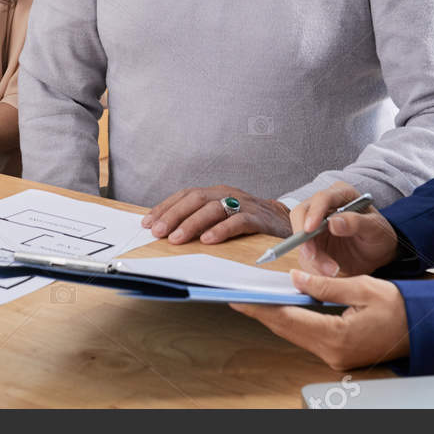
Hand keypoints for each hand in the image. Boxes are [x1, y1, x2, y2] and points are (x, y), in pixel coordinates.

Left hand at [141, 186, 291, 244]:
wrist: (286, 222)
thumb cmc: (248, 222)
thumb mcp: (221, 217)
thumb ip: (200, 221)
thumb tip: (168, 233)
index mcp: (215, 192)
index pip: (185, 195)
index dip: (165, 207)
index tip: (148, 222)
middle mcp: (227, 194)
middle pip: (195, 199)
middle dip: (173, 215)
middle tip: (157, 232)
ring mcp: (244, 204)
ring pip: (213, 209)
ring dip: (192, 224)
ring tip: (177, 239)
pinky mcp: (259, 219)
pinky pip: (238, 222)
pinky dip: (222, 230)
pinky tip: (208, 241)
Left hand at [230, 270, 409, 370]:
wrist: (425, 329)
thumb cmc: (400, 307)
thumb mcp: (363, 287)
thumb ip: (325, 285)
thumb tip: (296, 278)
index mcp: (337, 336)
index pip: (289, 319)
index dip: (262, 307)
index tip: (241, 298)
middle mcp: (333, 353)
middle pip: (287, 330)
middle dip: (262, 312)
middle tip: (238, 297)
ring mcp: (335, 357)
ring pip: (295, 335)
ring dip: (275, 317)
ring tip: (254, 300)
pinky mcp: (338, 354)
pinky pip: (307, 337)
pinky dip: (292, 322)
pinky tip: (281, 309)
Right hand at [291, 183, 399, 277]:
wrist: (377, 254)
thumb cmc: (378, 236)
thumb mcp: (375, 229)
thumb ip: (357, 223)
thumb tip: (333, 222)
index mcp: (342, 194)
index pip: (321, 198)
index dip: (313, 213)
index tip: (310, 230)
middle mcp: (325, 205)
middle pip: (301, 214)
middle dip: (304, 237)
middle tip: (312, 256)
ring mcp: (315, 223)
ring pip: (300, 236)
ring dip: (312, 256)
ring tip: (333, 270)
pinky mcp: (312, 240)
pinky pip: (304, 251)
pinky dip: (313, 264)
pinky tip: (328, 270)